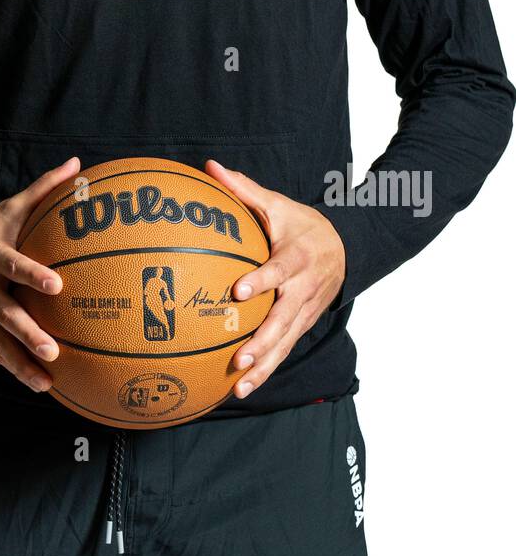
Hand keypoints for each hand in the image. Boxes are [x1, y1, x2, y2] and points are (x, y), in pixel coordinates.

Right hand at [0, 156, 79, 392]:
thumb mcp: (9, 208)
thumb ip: (43, 190)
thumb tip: (77, 165)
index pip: (11, 263)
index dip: (31, 274)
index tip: (57, 284)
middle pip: (2, 312)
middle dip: (27, 332)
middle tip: (53, 349)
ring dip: (20, 362)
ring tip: (47, 381)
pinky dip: (12, 369)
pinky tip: (37, 384)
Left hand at [205, 161, 345, 399]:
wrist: (345, 247)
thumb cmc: (300, 224)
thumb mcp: (276, 203)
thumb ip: (243, 189)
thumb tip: (210, 166)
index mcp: (296, 257)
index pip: (278, 271)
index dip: (261, 282)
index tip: (238, 292)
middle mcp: (303, 289)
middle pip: (284, 319)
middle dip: (262, 341)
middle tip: (238, 358)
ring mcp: (305, 311)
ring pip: (286, 342)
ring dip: (264, 366)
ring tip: (239, 386)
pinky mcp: (303, 325)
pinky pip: (285, 349)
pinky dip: (267, 370)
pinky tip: (243, 389)